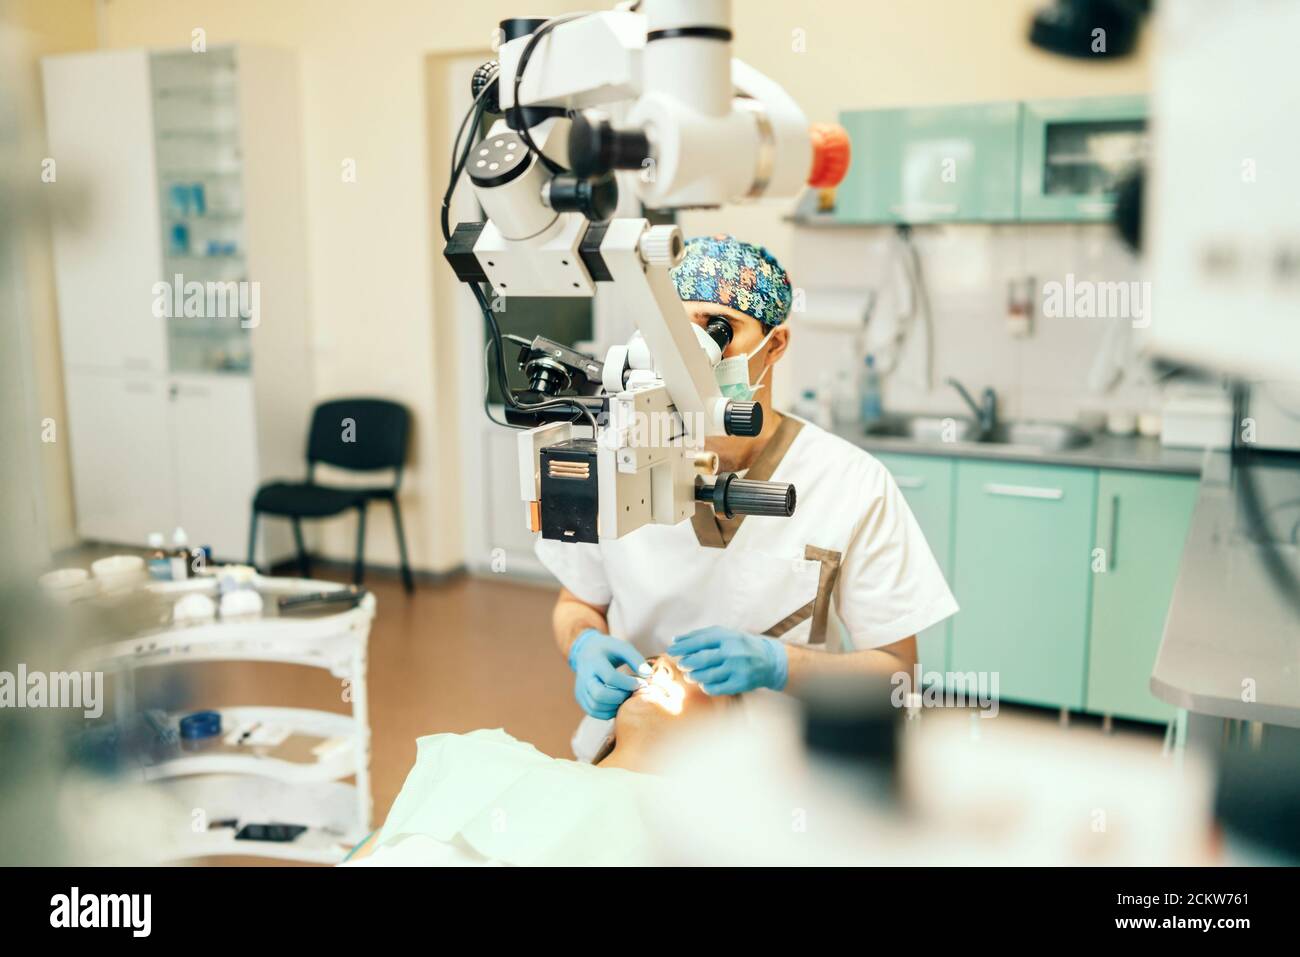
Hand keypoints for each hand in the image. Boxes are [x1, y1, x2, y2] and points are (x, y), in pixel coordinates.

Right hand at [568, 628, 649, 719]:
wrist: (586, 651)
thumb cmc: (609, 649)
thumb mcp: (622, 648)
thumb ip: (636, 660)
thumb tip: (649, 676)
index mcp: (595, 661)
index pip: (610, 677)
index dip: (628, 683)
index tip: (640, 683)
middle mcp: (584, 676)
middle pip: (599, 695)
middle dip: (620, 697)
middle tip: (631, 693)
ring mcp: (580, 689)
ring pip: (596, 706)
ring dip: (615, 706)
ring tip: (626, 697)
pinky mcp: (581, 697)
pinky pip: (594, 712)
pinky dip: (608, 712)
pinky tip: (618, 703)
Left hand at [668, 626, 788, 694]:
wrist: (769, 661)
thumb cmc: (741, 646)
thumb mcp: (726, 635)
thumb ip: (702, 636)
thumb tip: (675, 640)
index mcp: (728, 637)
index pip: (700, 641)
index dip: (683, 646)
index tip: (671, 650)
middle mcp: (732, 652)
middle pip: (700, 659)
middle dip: (686, 662)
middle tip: (681, 664)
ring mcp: (737, 668)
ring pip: (706, 675)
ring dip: (693, 676)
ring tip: (690, 675)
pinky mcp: (740, 683)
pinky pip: (715, 688)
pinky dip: (706, 686)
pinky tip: (704, 683)